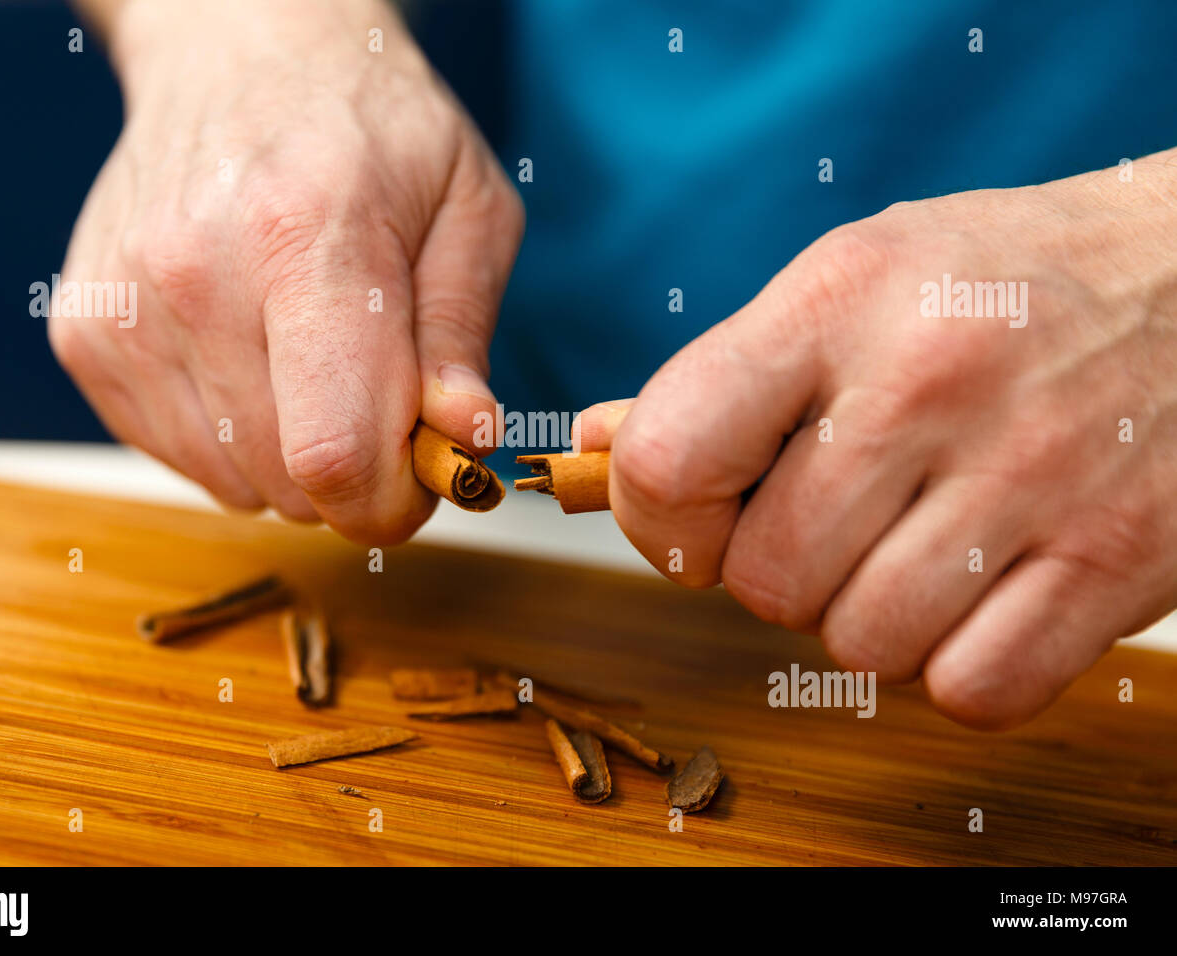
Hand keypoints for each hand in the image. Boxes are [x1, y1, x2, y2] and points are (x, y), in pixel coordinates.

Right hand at [51, 0, 521, 542]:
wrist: (238, 54)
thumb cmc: (371, 129)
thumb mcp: (467, 207)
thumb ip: (464, 333)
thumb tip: (462, 440)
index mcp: (307, 239)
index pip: (333, 451)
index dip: (390, 502)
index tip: (419, 473)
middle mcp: (196, 276)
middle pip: (286, 481)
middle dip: (354, 473)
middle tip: (378, 397)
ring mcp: (126, 308)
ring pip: (231, 480)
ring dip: (290, 455)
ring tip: (310, 359)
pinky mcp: (85, 333)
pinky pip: (176, 453)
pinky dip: (229, 435)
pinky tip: (251, 354)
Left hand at [578, 151, 1176, 727]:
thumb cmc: (993, 283)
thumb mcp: (848, 281)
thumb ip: (721, 375)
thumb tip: (592, 445)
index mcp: (838, 302)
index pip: (669, 460)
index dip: (658, 519)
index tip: (696, 516)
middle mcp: (930, 385)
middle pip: (763, 582)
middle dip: (781, 570)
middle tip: (840, 517)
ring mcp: (1033, 476)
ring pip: (859, 647)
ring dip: (870, 617)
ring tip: (921, 542)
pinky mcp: (1119, 559)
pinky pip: (969, 690)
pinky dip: (959, 664)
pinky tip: (983, 590)